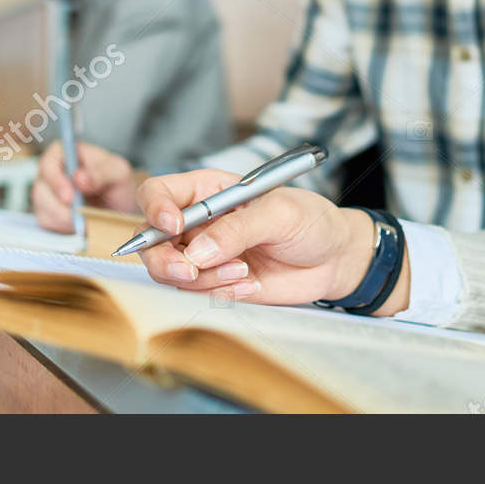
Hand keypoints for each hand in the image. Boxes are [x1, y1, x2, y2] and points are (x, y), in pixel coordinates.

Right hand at [31, 139, 137, 231]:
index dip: (55, 179)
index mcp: (66, 153)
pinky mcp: (48, 212)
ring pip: (42, 207)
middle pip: (41, 186)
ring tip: (85, 220)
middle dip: (57, 205)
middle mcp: (52, 171)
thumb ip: (101, 173)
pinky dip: (63, 227)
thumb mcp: (118, 173)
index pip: (49, 160)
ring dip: (63, 218)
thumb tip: (79, 178)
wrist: (121, 206)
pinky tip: (80, 224)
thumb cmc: (117, 182)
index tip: (69, 197)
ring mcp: (47, 192)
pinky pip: (47, 222)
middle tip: (76, 216)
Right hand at [133, 169, 385, 306]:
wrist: (334, 259)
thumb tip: (198, 252)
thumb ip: (239, 229)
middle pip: (151, 241)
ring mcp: (204, 255)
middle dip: (164, 259)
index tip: (173, 226)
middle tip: (190, 271)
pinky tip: (250, 281)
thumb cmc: (310, 221)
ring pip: (172, 272)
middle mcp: (198, 223)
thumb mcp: (281, 213)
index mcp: (207, 190)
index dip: (155, 208)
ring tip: (244, 271)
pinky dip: (219, 292)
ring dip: (202, 278)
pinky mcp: (216, 283)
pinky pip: (198, 293)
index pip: (159, 193)